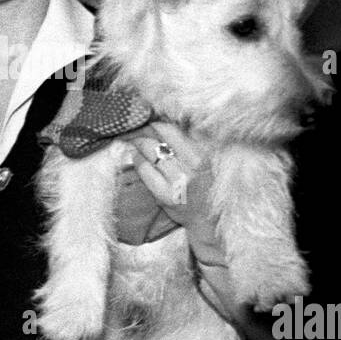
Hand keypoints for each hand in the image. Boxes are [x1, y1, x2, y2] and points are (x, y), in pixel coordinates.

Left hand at [117, 121, 221, 259]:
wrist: (207, 219)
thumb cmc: (203, 186)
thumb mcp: (202, 159)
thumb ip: (186, 142)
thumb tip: (160, 121)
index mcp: (202, 153)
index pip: (171, 128)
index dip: (154, 122)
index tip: (145, 120)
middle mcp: (192, 165)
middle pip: (157, 136)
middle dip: (141, 130)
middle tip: (133, 129)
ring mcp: (178, 181)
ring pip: (149, 151)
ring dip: (137, 144)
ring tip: (134, 142)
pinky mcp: (166, 195)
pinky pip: (144, 170)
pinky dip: (137, 160)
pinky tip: (136, 158)